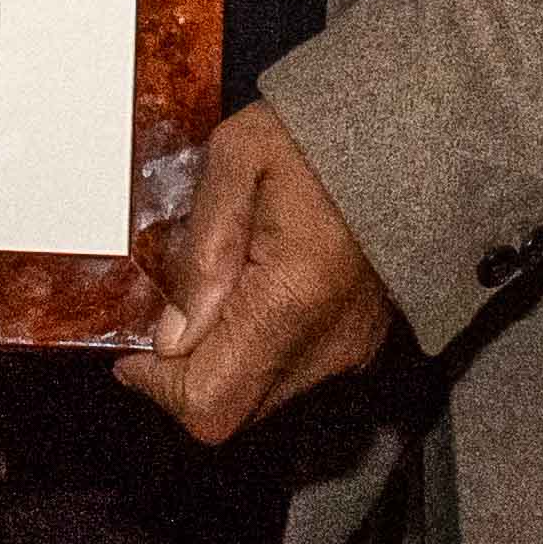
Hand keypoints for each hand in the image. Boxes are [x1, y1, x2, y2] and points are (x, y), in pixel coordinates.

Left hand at [115, 102, 391, 443]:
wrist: (407, 133)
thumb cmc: (320, 135)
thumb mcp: (237, 158)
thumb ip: (202, 250)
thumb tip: (173, 337)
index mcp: (294, 296)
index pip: (209, 403)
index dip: (159, 386)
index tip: (136, 346)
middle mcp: (329, 342)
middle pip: (232, 410)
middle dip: (185, 373)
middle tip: (170, 311)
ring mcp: (351, 350)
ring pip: (259, 396)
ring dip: (221, 359)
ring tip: (214, 289)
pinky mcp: (361, 344)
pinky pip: (290, 371)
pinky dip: (256, 346)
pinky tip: (251, 290)